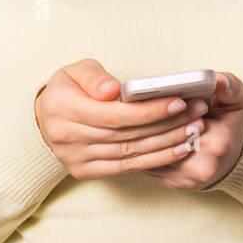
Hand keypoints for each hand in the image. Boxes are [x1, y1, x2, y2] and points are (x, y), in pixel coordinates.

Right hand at [34, 58, 211, 180]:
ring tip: (195, 130)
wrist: (45, 120)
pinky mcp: (86, 172)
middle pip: (127, 134)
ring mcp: (76, 159)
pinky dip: (156, 159)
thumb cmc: (68, 89)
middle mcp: (68, 137)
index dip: (149, 111)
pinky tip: (180, 149)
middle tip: (197, 112)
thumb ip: (94, 77)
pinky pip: (127, 167)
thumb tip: (113, 91)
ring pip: (130, 153)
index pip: (115, 115)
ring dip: (167, 143)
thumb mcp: (75, 71)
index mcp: (64, 108)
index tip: (179, 101)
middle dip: (166, 124)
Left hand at [143, 72, 242, 191]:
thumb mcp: (235, 100)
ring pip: (153, 150)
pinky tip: (139, 131)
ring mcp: (186, 179)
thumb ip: (228, 85)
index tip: (165, 95)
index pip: (182, 121)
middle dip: (153, 119)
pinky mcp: (173, 184)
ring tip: (138, 115)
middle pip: (164, 137)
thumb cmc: (230, 124)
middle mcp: (202, 167)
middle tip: (145, 102)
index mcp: (218, 144)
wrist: (232, 157)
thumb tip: (215, 79)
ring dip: (142, 133)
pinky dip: (143, 146)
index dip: (170, 106)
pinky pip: (149, 162)